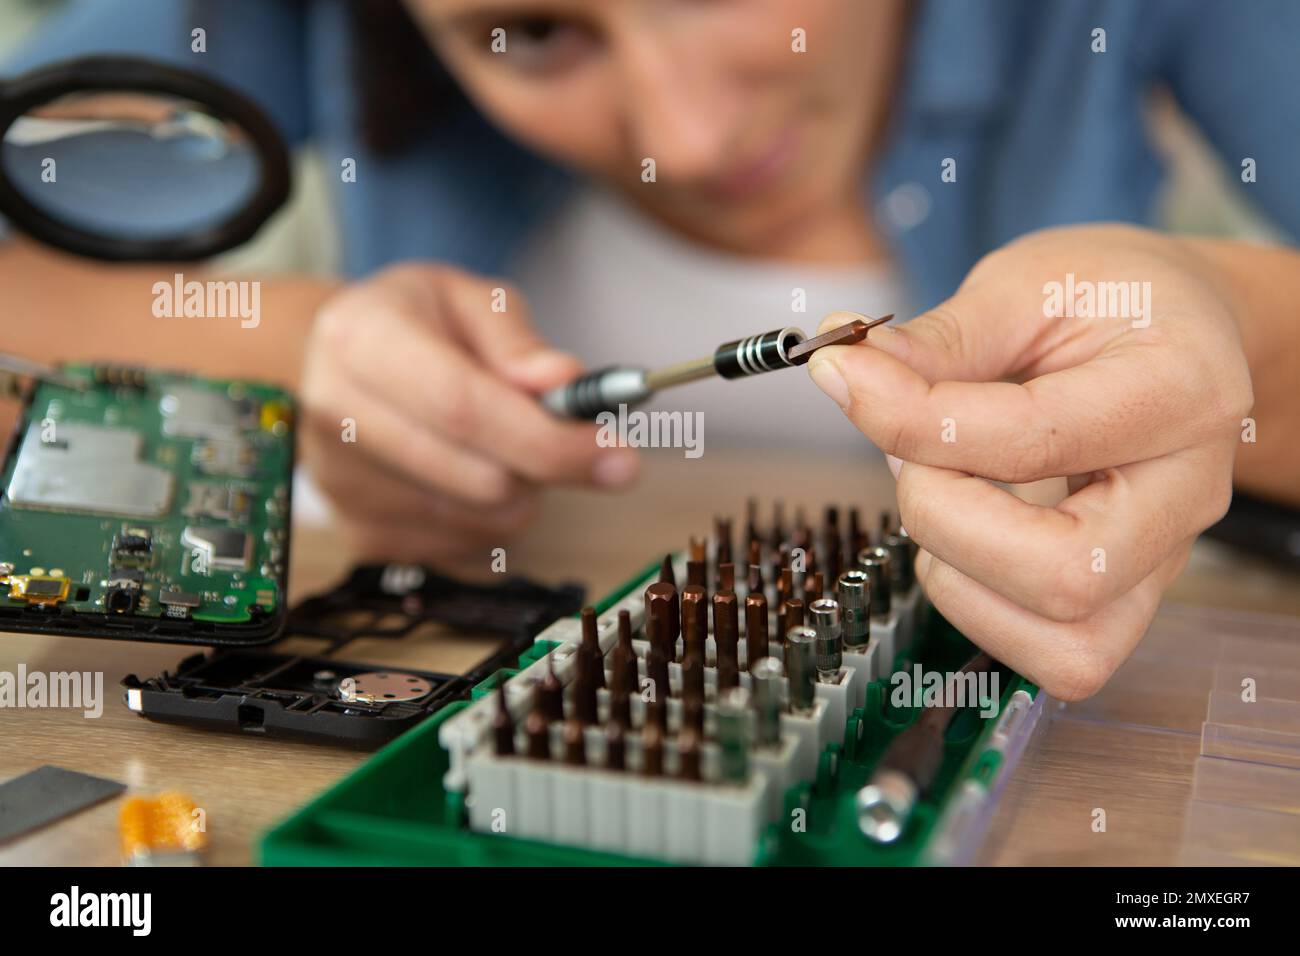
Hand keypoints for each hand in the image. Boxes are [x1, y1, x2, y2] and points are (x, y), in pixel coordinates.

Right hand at [299, 263, 639, 561]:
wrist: (336, 364)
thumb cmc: (415, 325)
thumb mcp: (468, 299)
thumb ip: (519, 341)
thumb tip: (567, 383)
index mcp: (361, 340)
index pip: (462, 407)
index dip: (547, 439)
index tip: (617, 455)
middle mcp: (335, 415)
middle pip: (478, 478)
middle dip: (549, 466)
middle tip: (569, 437)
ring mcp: (340, 484)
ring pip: (482, 521)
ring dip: (523, 491)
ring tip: (502, 443)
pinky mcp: (358, 534)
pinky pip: (465, 548)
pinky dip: (491, 518)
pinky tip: (470, 472)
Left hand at [808, 224, 1252, 698]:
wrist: (1176, 327)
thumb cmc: (1107, 299)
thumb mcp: (1025, 284)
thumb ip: (940, 341)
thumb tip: (847, 375)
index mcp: (1180, 389)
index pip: (1032, 439)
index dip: (914, 419)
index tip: (845, 376)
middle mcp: (1188, 491)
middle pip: (1066, 574)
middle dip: (944, 519)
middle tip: (907, 452)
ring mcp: (1164, 558)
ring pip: (1070, 644)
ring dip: (961, 577)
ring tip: (939, 490)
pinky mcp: (1128, 596)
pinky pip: (1061, 657)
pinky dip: (982, 609)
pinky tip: (963, 535)